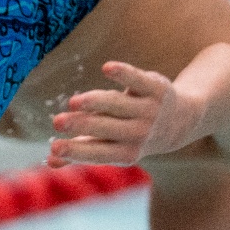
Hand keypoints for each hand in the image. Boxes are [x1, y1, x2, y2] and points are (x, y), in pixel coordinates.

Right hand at [46, 60, 202, 166]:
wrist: (180, 121)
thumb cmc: (133, 135)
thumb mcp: (112, 147)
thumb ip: (81, 151)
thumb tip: (49, 161)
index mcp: (127, 152)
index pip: (99, 153)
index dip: (77, 151)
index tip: (54, 148)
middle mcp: (140, 133)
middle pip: (107, 128)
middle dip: (82, 125)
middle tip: (58, 122)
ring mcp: (149, 110)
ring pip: (118, 105)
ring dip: (95, 103)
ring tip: (73, 103)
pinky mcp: (156, 88)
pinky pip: (139, 80)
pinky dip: (125, 75)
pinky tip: (107, 68)